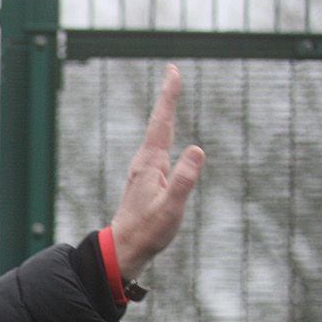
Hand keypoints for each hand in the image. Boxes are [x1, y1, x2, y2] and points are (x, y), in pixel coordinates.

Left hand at [109, 64, 205, 281]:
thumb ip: (183, 180)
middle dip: (167, 98)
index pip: (162, 124)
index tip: (173, 72)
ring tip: (171, 93)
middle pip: (158, 124)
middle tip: (173, 72)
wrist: (124, 249)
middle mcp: (145, 163)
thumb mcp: (170, 207)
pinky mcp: (146, 180)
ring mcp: (144, 171)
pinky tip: (165, 133)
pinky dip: (163, 131)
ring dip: (164, 113)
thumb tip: (197, 149)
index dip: (168, 97)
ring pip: (156, 135)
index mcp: (150, 164)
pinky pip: (157, 147)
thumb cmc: (148, 231)